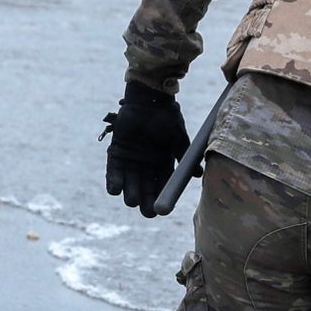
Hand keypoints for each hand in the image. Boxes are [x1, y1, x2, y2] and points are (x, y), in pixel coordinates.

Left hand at [102, 80, 189, 216]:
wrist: (148, 99)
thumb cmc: (166, 117)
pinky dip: (113, 181)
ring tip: (132, 200)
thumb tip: (197, 174)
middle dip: (146, 201)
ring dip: (130, 193)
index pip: (163, 184)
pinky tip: (114, 190)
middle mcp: (147, 164)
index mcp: (164, 162)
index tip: (162, 211)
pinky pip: (113, 170)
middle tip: (147, 211)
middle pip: (146, 188)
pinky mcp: (116, 152)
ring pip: (130, 182)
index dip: (163, 197)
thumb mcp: (178, 138)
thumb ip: (184, 155)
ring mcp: (131, 159)